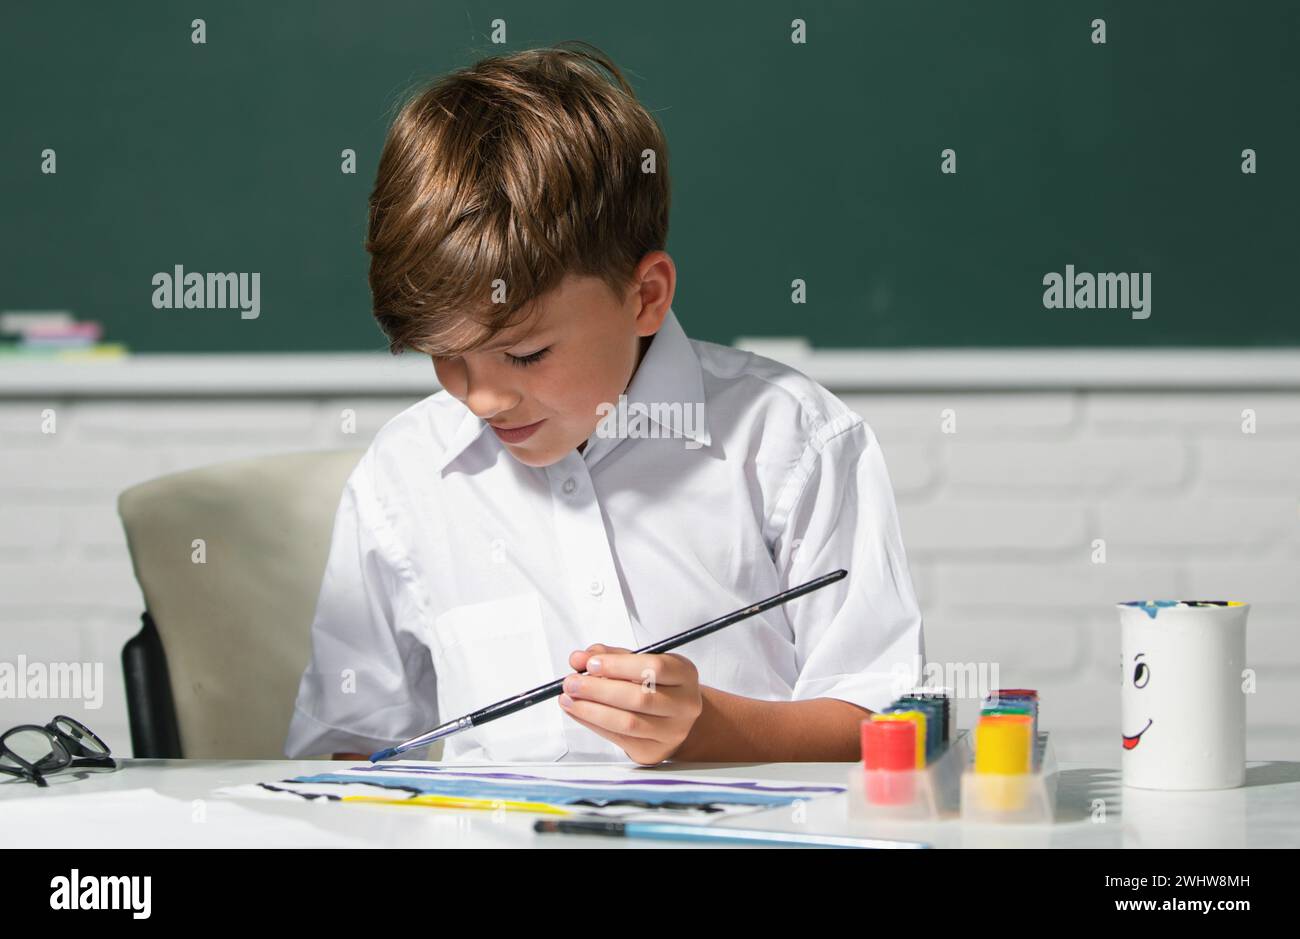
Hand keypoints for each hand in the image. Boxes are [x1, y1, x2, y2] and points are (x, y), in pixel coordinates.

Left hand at [559, 643, 703, 765]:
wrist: (675, 718)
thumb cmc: (656, 685)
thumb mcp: (639, 662)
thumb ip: (610, 656)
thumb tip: (579, 658)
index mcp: (684, 675)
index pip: (655, 668)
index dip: (619, 665)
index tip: (591, 663)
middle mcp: (684, 705)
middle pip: (639, 698)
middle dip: (598, 690)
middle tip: (571, 682)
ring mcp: (672, 732)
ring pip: (627, 722)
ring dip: (591, 710)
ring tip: (569, 699)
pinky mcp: (653, 751)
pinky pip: (618, 738)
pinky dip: (592, 724)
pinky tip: (578, 712)